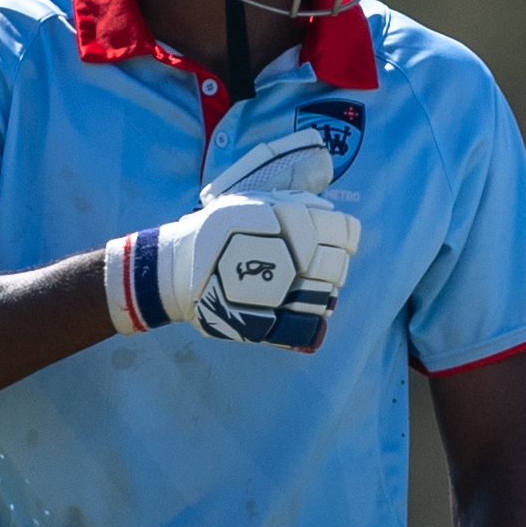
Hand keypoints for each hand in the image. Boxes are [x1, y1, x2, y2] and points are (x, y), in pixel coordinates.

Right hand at [105, 136, 355, 347]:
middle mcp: (294, 258)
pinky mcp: (273, 323)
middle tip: (310, 263)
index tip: (330, 239)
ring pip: (329, 295)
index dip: (343, 235)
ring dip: (321, 289)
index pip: (346, 232)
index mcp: (292, 224)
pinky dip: (311, 317)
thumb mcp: (252, 202)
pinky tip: (295, 306)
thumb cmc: (216, 231)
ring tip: (299, 283)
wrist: (179, 270)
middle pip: (339, 265)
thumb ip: (293, 202)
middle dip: (331, 263)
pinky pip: (312, 324)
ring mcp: (285, 294)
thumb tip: (330, 209)